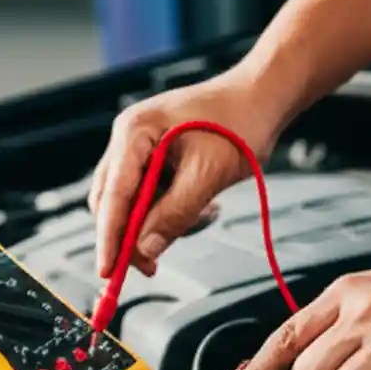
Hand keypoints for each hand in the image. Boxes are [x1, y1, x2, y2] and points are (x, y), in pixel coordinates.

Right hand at [88, 68, 285, 277]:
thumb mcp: (209, 174)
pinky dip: (170, 210)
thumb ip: (175, 214)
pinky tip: (203, 206)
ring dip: (157, 222)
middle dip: (131, 236)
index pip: (113, 196)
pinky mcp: (155, 155)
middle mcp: (129, 138)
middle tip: (152, 266)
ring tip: (204, 215)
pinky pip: (150, 195)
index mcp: (134, 133)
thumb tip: (145, 251)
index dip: (108, 238)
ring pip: (132, 202)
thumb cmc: (240, 124)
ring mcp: (140, 146)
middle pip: (113, 202)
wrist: (262, 97)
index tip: (108, 272)